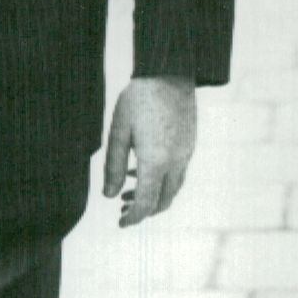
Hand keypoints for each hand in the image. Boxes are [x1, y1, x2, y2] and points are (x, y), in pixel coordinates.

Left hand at [102, 77, 196, 226]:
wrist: (170, 75)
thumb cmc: (138, 100)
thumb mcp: (118, 132)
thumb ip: (112, 166)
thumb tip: (108, 196)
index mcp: (156, 161)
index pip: (146, 203)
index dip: (133, 218)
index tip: (120, 223)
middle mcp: (176, 162)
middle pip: (163, 201)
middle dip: (143, 211)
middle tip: (121, 210)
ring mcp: (186, 154)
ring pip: (173, 189)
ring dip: (153, 197)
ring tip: (127, 191)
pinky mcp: (189, 145)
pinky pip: (177, 173)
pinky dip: (160, 181)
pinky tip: (140, 169)